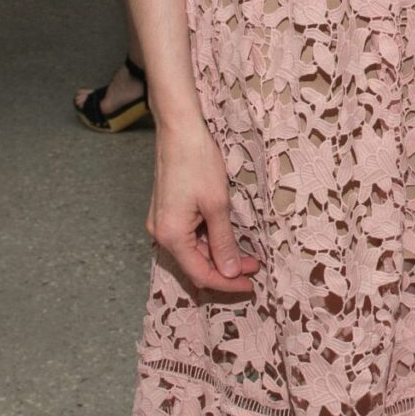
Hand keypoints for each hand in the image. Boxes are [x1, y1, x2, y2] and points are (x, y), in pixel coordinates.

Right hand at [147, 116, 260, 295]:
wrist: (179, 130)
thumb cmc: (198, 162)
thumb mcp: (217, 205)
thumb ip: (223, 241)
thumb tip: (230, 272)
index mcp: (171, 235)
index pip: (200, 273)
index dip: (226, 283)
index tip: (251, 285)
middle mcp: (161, 234)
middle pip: (194, 265)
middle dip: (224, 271)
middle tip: (253, 269)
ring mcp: (161, 223)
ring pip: (192, 252)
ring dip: (217, 257)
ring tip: (245, 256)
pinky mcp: (166, 213)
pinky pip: (187, 238)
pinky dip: (207, 243)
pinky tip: (226, 240)